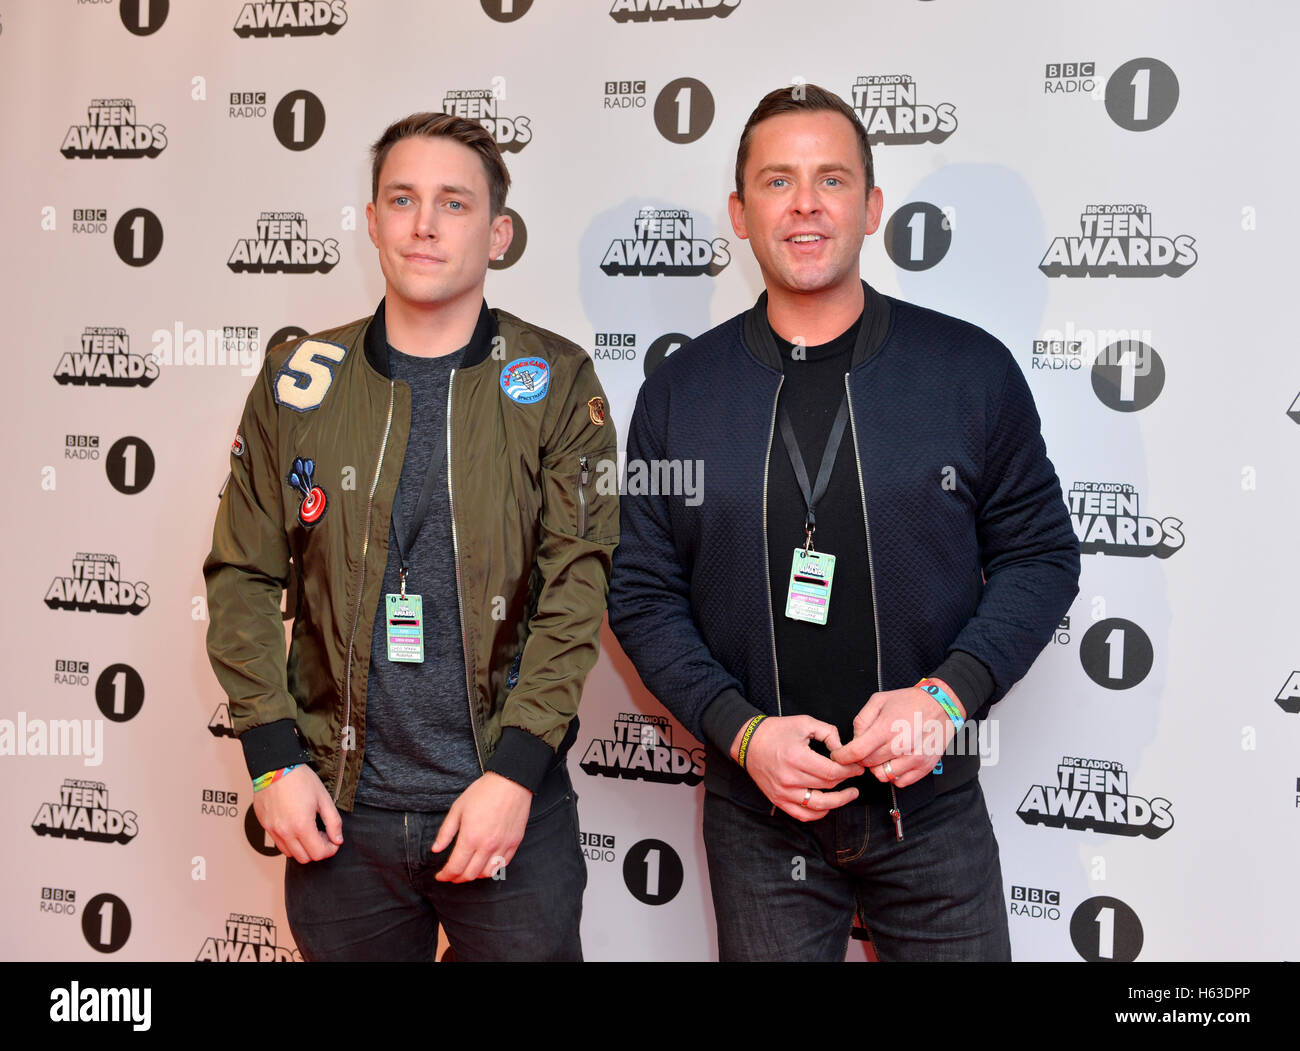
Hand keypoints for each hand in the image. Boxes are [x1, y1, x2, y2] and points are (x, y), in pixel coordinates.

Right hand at [252, 765, 342, 863]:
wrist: (275, 767)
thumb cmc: (299, 779)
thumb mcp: (324, 798)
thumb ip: (333, 822)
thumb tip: (337, 839)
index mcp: (301, 825)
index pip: (318, 853)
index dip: (330, 849)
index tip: (333, 841)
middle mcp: (285, 831)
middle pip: (304, 858)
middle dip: (317, 850)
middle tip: (323, 835)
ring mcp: (273, 830)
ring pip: (290, 854)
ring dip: (303, 848)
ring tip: (309, 831)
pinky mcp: (265, 826)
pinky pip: (278, 844)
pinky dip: (290, 842)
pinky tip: (296, 827)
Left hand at [432, 772, 532, 881]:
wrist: (511, 782)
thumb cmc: (484, 792)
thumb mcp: (458, 808)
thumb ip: (445, 832)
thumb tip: (436, 849)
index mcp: (470, 837)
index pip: (455, 867)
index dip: (445, 875)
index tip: (440, 876)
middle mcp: (487, 846)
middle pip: (470, 875)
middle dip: (457, 878)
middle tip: (451, 875)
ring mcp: (503, 846)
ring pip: (487, 874)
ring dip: (474, 876)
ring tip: (467, 870)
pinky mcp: (514, 843)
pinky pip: (503, 865)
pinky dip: (492, 869)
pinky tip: (485, 864)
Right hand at [731, 715, 864, 821]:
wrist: (748, 742)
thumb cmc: (776, 731)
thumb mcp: (804, 723)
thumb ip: (829, 733)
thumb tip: (843, 751)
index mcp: (797, 758)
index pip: (832, 771)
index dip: (850, 771)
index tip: (858, 767)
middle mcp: (790, 778)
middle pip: (828, 786)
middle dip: (847, 781)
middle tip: (856, 775)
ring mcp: (783, 792)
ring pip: (819, 805)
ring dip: (839, 801)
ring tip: (851, 794)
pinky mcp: (778, 800)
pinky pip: (803, 814)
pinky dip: (819, 813)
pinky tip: (828, 806)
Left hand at [829, 682, 963, 788]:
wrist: (942, 705)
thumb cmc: (909, 701)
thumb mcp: (880, 700)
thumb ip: (862, 720)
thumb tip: (855, 740)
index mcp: (887, 727)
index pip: (857, 752)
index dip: (842, 757)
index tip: (838, 756)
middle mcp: (902, 746)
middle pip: (868, 764)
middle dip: (860, 759)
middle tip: (864, 749)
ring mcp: (915, 759)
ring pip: (883, 776)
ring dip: (877, 767)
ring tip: (882, 754)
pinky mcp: (925, 767)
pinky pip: (900, 782)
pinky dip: (893, 774)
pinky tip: (895, 760)